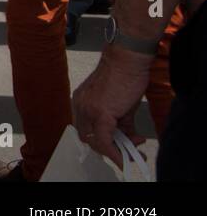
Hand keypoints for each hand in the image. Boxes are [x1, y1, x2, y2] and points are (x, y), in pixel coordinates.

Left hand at [73, 48, 151, 166]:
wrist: (128, 60)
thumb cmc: (125, 76)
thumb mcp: (121, 104)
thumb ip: (121, 123)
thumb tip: (130, 139)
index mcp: (81, 101)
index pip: (85, 129)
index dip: (101, 142)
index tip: (118, 147)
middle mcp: (80, 105)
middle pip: (88, 137)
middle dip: (108, 149)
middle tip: (128, 150)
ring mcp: (88, 109)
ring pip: (96, 141)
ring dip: (115, 151)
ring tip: (136, 147)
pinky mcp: (100, 112)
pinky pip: (104, 139)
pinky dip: (115, 151)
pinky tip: (127, 155)